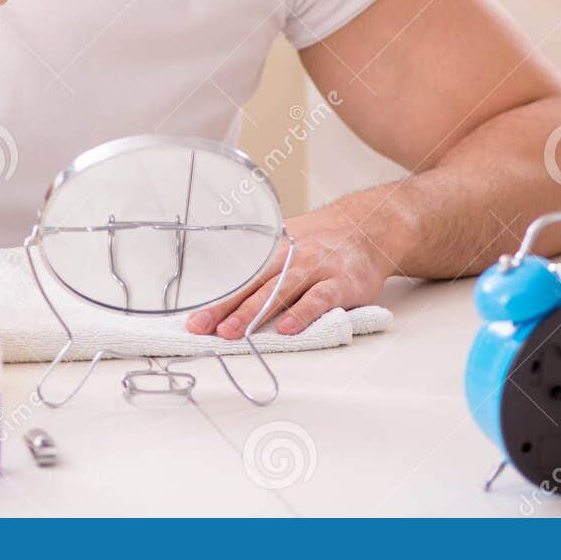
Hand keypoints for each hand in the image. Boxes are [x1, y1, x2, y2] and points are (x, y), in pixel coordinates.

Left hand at [185, 205, 395, 337]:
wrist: (368, 227)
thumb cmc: (322, 240)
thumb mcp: (287, 241)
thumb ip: (262, 262)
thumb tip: (226, 284)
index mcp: (273, 251)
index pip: (238, 277)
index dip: (214, 297)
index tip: (192, 317)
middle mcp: (290, 257)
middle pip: (251, 284)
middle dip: (223, 307)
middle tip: (201, 327)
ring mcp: (316, 269)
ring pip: (280, 291)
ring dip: (253, 312)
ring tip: (231, 332)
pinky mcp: (342, 282)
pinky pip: (319, 299)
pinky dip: (302, 314)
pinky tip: (286, 330)